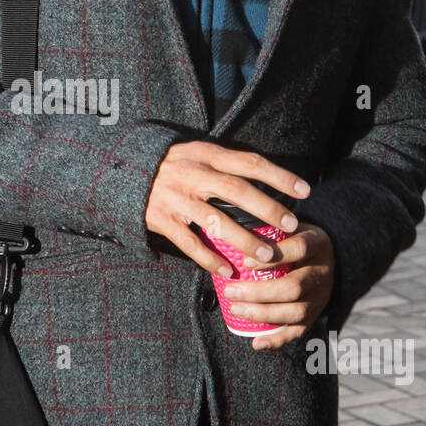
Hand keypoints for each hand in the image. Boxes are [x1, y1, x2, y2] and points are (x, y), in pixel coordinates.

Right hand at [144, 141, 310, 275]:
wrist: (120, 171)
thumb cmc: (169, 164)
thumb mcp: (195, 153)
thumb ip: (224, 163)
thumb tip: (266, 180)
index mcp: (204, 153)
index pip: (249, 162)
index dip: (279, 176)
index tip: (305, 191)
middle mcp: (191, 173)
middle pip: (236, 190)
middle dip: (268, 209)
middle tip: (292, 225)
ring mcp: (175, 198)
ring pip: (216, 221)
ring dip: (244, 240)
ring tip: (266, 256)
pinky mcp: (161, 220)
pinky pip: (190, 244)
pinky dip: (210, 260)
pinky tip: (229, 272)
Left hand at [224, 223, 334, 350]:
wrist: (327, 256)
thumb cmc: (293, 239)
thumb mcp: (287, 227)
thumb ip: (265, 229)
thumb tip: (228, 232)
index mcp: (317, 244)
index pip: (299, 249)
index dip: (274, 256)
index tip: (245, 262)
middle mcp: (322, 272)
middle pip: (294, 287)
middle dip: (259, 293)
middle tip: (230, 291)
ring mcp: (321, 296)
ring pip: (296, 311)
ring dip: (263, 314)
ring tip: (236, 310)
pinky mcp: (315, 314)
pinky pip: (298, 331)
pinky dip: (277, 339)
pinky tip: (257, 342)